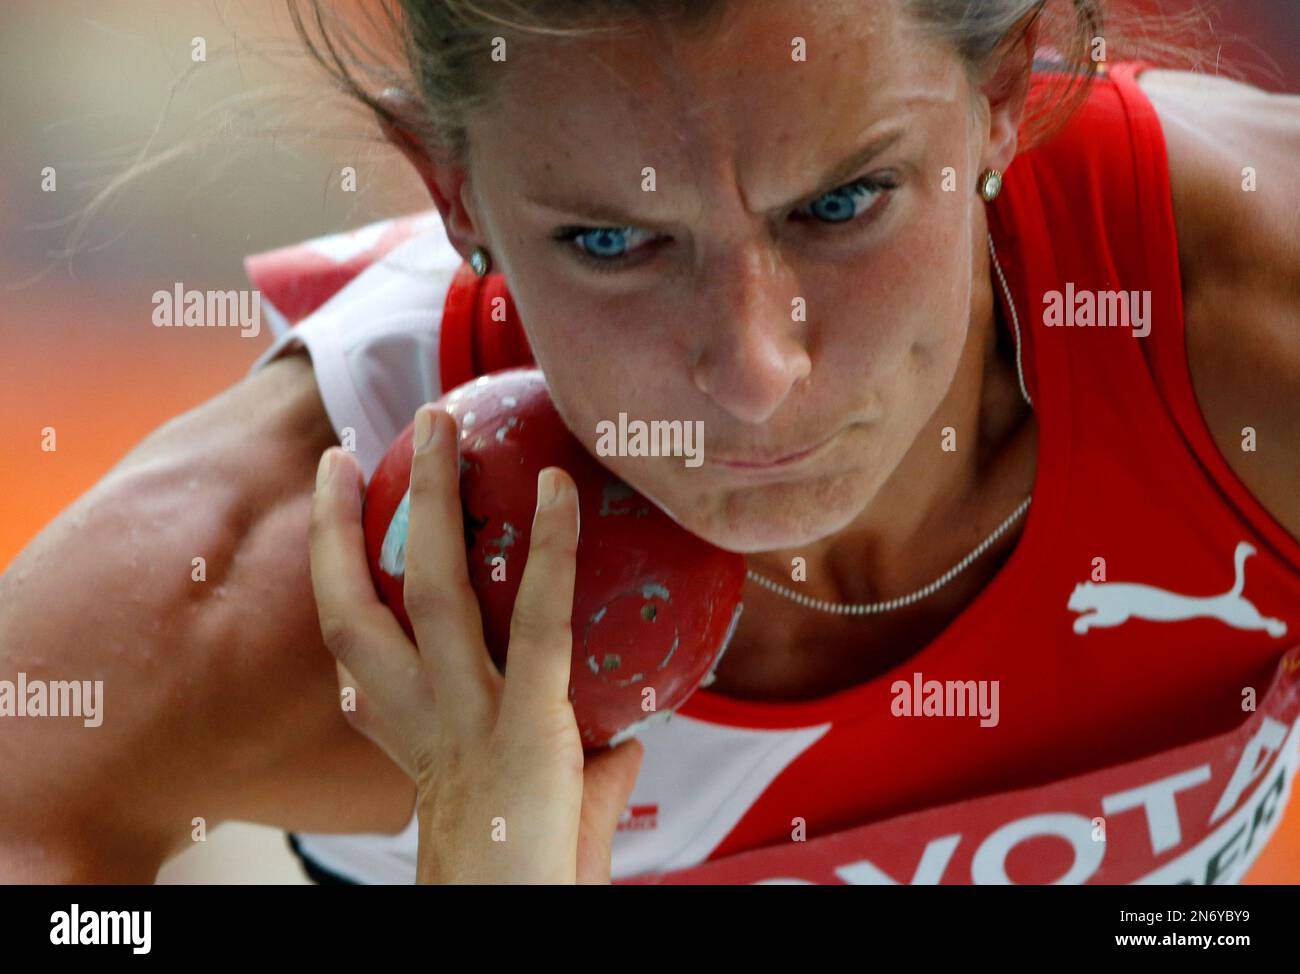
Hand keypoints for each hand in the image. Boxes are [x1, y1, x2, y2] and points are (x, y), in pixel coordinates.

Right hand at [308, 405, 643, 882]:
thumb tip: (622, 746)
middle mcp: (420, 716)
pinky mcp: (529, 719)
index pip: (353, 645)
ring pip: (432, 587)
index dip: (336, 571)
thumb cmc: (526, 874)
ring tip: (442, 421)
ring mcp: (467, 714)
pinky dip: (552, 548)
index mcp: (409, 737)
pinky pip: (541, 617)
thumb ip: (580, 771)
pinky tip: (561, 488)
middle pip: (363, 602)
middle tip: (366, 443)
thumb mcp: (541, 812)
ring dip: (433, 498)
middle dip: (348, 519)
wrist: (512, 917)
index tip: (336, 511)